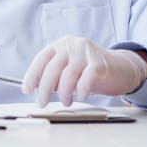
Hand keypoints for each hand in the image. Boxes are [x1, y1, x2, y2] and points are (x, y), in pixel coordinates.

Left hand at [21, 36, 146, 107]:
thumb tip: (37, 90)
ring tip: (66, 101)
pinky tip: (81, 96)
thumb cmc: (90, 71)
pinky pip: (86, 79)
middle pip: (53, 67)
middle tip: (41, 102)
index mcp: (60, 45)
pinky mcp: (99, 62)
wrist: (120, 69)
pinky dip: (81, 90)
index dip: (32, 75)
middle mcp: (72, 44)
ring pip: (68, 74)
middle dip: (44, 88)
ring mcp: (86, 51)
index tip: (27, 90)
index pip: (41, 59)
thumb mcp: (69, 70)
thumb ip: (54, 76)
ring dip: (63, 92)